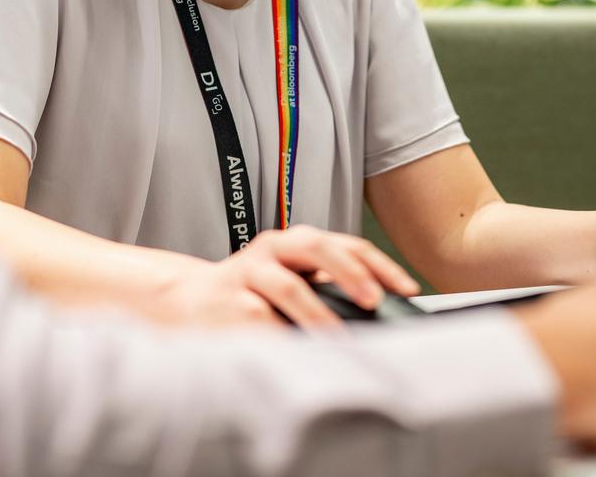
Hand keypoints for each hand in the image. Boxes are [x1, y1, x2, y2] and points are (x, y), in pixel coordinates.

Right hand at [151, 225, 418, 328]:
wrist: (188, 302)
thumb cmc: (252, 296)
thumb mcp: (292, 284)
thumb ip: (327, 292)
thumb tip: (380, 320)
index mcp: (296, 243)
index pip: (347, 245)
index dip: (380, 266)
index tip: (407, 290)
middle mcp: (273, 249)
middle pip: (317, 247)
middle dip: (349, 272)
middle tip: (373, 301)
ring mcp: (249, 273)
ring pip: (288, 286)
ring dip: (317, 313)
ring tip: (338, 337)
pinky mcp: (229, 302)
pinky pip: (260, 319)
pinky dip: (283, 336)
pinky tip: (298, 352)